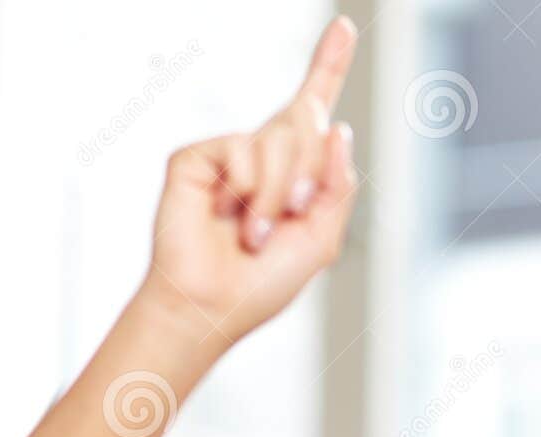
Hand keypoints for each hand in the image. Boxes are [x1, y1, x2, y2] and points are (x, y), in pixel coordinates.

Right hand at [137, 16, 360, 348]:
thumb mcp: (321, 237)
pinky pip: (243, 149)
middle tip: (290, 216)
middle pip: (308, 123)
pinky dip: (249, 190)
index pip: (312, 112)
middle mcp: (262, 155)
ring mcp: (229, 153)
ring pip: (280, 138)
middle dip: (310, 173)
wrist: (214, 305)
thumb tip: (338, 127)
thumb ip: (337, 184)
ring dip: (279, 194)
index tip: (343, 27)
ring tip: (255, 233)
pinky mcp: (197, 156)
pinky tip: (230, 217)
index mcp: (294, 173)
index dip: (328, 66)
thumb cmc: (263, 282)